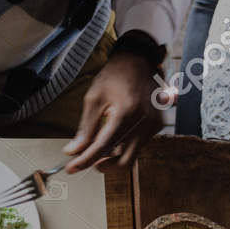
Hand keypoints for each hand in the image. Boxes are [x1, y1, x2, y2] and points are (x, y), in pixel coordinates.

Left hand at [63, 53, 158, 172]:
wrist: (138, 60)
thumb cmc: (116, 75)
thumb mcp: (94, 99)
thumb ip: (85, 129)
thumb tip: (73, 151)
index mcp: (127, 112)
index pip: (103, 147)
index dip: (85, 161)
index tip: (72, 168)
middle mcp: (144, 122)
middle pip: (123, 162)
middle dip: (103, 166)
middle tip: (87, 161)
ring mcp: (153, 125)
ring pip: (131, 156)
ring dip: (113, 157)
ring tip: (98, 145)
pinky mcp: (157, 126)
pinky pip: (138, 146)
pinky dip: (123, 147)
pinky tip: (112, 136)